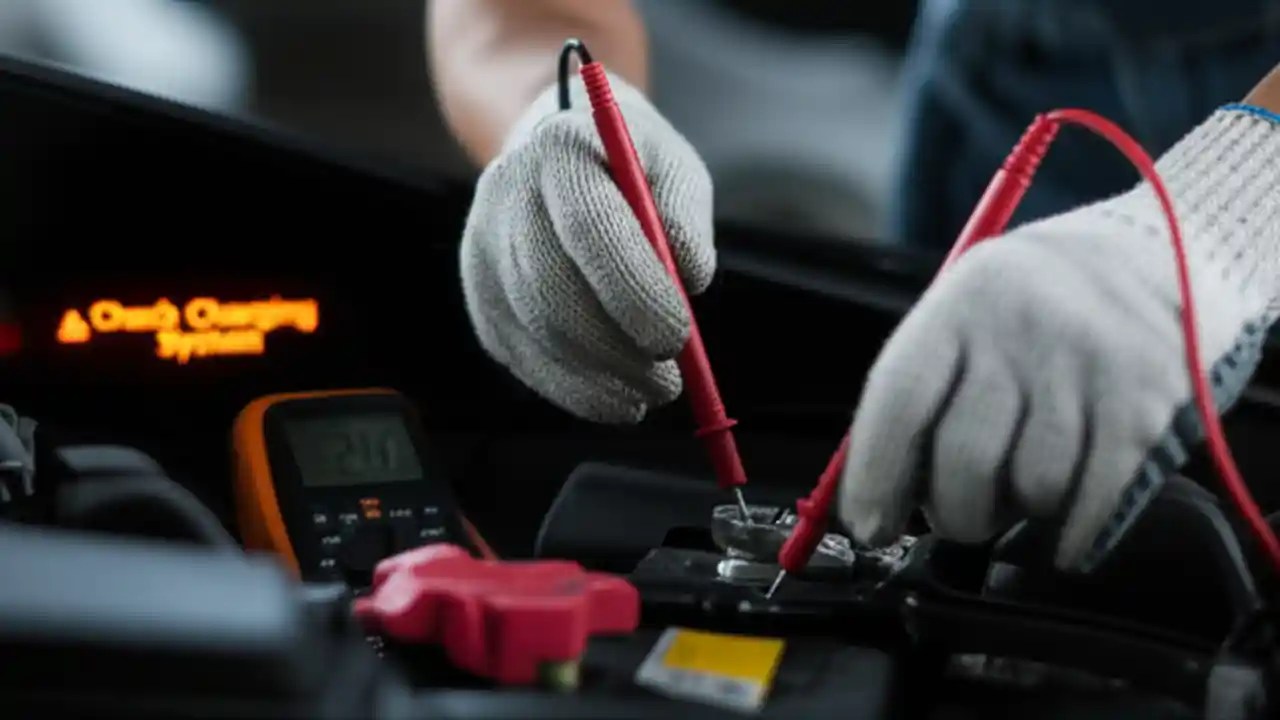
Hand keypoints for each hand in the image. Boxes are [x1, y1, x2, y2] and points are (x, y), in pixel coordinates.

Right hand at [460, 73, 714, 422]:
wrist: (561, 159)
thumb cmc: (634, 171)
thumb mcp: (674, 172)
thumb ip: (685, 220)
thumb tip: (689, 279)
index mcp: (561, 149)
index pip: (589, 225)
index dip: (632, 288)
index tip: (676, 336)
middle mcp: (507, 193)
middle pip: (550, 286)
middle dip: (614, 348)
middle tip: (668, 383)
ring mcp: (484, 245)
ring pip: (534, 330)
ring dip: (597, 377)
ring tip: (650, 391)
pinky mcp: (479, 292)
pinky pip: (521, 354)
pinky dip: (570, 386)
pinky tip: (611, 395)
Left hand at [838, 108, 1279, 570]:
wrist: (1166, 253)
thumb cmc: (1039, 307)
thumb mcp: (969, 314)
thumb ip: (923, 394)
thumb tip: (874, 497)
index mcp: (961, 303)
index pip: (899, 400)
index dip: (876, 476)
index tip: (868, 526)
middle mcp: (1022, 327)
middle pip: (965, 461)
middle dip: (955, 511)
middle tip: (962, 515)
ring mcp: (1089, 363)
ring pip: (1031, 488)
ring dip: (1023, 507)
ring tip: (1031, 476)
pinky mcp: (1148, 404)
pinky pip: (1092, 502)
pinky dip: (1074, 532)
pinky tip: (1068, 527)